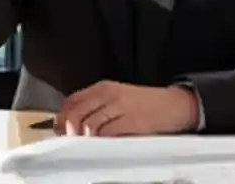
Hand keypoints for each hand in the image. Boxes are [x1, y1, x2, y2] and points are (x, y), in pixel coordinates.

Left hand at [54, 81, 198, 136]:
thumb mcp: (117, 99)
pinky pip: (107, 133)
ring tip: (90, 145)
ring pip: (89, 124)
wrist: (175, 105)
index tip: (59, 130)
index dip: (61, 117)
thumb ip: (96, 107)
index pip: (72, 100)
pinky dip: (101, 142)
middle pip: (76, 113)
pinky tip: (104, 145)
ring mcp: (120, 107)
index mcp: (103, 88)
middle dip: (70, 131)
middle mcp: (109, 94)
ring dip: (86, 139)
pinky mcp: (132, 121)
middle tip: (74, 141)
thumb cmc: (145, 105)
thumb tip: (71, 123)